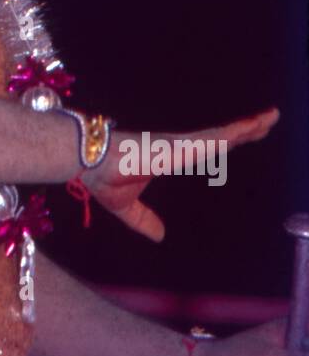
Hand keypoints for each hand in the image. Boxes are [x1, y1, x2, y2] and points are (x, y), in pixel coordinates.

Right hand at [84, 108, 279, 241]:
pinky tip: (246, 129)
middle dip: (246, 128)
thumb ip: (143, 220)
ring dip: (246, 127)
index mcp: (171, 156)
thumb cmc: (102, 177)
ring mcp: (178, 144)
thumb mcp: (126, 208)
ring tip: (269, 118)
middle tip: (270, 119)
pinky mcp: (174, 145)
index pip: (208, 148)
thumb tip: (161, 237)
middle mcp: (179, 146)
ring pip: (220, 135)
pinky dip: (228, 135)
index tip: (250, 133)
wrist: (86, 162)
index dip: (230, 140)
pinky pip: (207, 139)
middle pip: (221, 136)